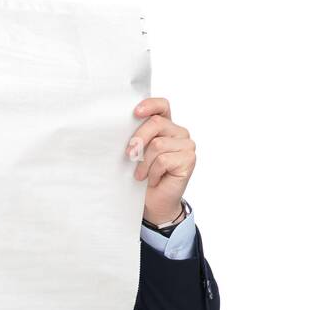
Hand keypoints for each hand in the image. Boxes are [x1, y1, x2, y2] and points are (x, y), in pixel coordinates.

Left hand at [126, 97, 195, 226]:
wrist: (154, 203)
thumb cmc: (144, 178)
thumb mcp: (137, 154)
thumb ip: (137, 138)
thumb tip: (121, 128)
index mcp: (166, 126)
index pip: (161, 106)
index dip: (149, 105)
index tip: (135, 113)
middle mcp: (179, 132)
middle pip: (156, 123)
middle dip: (138, 139)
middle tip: (128, 155)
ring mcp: (186, 145)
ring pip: (158, 144)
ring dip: (144, 163)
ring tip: (141, 175)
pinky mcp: (189, 159)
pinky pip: (164, 160)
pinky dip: (153, 172)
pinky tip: (153, 180)